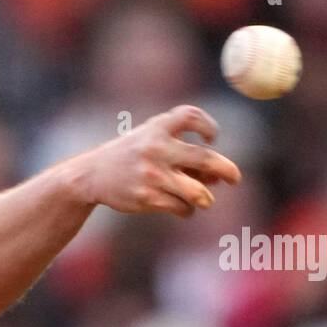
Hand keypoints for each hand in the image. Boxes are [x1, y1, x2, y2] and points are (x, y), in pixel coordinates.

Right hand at [71, 105, 241, 217]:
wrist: (92, 175)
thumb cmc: (131, 156)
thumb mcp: (152, 143)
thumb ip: (184, 153)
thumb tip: (219, 177)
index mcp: (157, 128)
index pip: (191, 117)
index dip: (208, 126)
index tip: (212, 139)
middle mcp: (156, 148)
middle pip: (205, 159)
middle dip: (226, 170)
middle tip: (234, 178)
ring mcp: (151, 174)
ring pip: (196, 192)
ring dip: (206, 198)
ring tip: (205, 200)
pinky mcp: (146, 197)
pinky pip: (180, 207)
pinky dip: (186, 209)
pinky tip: (183, 208)